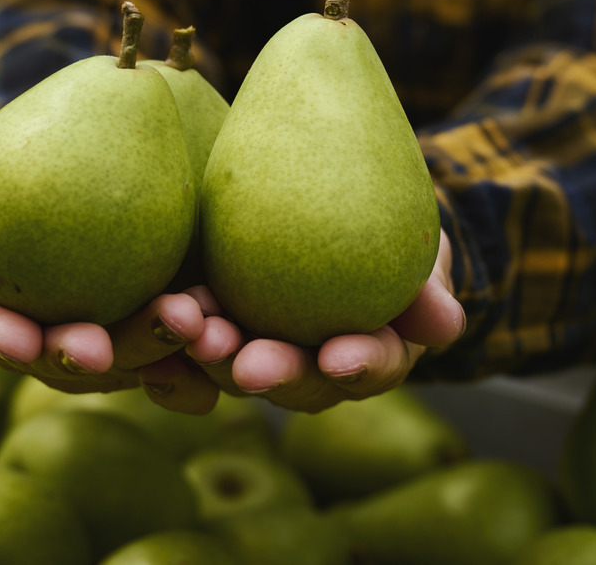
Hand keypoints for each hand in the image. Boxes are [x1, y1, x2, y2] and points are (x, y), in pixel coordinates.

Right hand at [0, 143, 220, 411]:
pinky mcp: (169, 329)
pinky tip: (232, 345)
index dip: (5, 337)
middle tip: (123, 339)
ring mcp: (115, 338)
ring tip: (199, 331)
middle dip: (101, 351)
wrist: (91, 165)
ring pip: (140, 361)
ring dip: (168, 357)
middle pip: (74, 355)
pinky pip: (190, 352)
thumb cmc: (20, 168)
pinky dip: (210, 354)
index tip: (20, 343)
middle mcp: (54, 337)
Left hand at [180, 231, 465, 412]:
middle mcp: (312, 369)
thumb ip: (429, 288)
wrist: (341, 215)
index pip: (371, 367)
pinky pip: (186, 346)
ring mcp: (260, 351)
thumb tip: (445, 323)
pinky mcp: (214, 327)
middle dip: (270, 373)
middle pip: (292, 381)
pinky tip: (150, 319)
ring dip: (209, 357)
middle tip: (249, 361)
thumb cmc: (392, 238)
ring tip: (191, 330)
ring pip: (233, 368)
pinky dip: (166, 341)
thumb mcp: (422, 255)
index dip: (358, 366)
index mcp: (371, 357)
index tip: (341, 355)